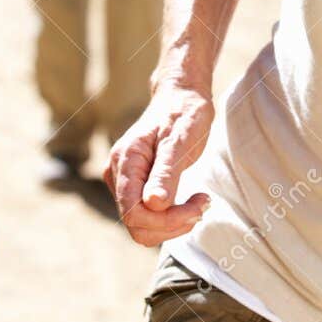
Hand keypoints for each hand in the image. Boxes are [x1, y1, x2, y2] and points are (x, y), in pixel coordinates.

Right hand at [103, 84, 214, 245]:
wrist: (180, 96)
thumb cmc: (183, 113)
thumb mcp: (181, 139)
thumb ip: (166, 171)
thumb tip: (154, 204)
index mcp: (126, 160)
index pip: (133, 211)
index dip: (164, 220)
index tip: (197, 207)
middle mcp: (118, 173)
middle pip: (136, 224)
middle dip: (171, 224)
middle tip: (203, 205)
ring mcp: (124, 181)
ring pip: (141, 225)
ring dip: (172, 223)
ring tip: (199, 203)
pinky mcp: (134, 185)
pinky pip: (147, 215)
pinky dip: (170, 217)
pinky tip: (190, 202)